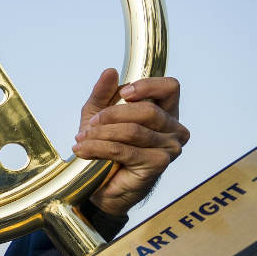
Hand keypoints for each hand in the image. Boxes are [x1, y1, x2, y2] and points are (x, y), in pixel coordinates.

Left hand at [72, 68, 189, 215]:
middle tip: (90, 123)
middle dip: (112, 114)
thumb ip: (103, 94)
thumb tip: (110, 72)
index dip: (148, 86)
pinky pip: (124, 150)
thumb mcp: (97, 114)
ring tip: (81, 138)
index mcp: (166, 111)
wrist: (101, 184)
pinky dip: (98, 148)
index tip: (123, 93)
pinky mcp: (158, 165)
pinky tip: (82, 150)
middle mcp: (174, 129)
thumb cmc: (105, 146)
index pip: (170, 88)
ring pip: (133, 131)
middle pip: (148, 110)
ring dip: (101, 134)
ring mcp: (170, 148)